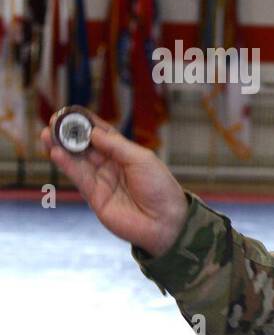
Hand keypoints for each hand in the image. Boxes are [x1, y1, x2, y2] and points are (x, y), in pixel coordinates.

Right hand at [41, 109, 188, 258]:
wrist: (165, 222)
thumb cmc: (160, 188)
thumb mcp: (141, 160)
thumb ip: (116, 146)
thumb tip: (93, 132)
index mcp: (126, 154)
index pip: (103, 135)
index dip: (87, 123)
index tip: (71, 112)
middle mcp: (111, 166)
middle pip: (86, 146)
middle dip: (69, 133)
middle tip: (53, 121)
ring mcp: (102, 181)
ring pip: (77, 161)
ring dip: (61, 147)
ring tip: (47, 133)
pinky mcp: (94, 197)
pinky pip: (78, 177)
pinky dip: (66, 164)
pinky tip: (56, 152)